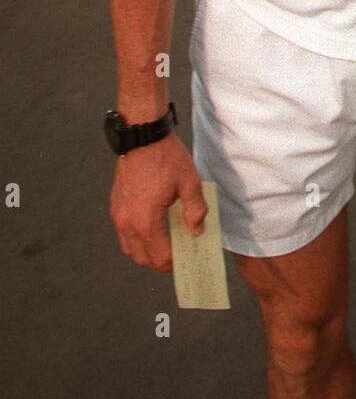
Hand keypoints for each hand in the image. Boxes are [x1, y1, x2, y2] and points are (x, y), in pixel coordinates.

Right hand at [110, 133, 207, 272]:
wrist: (142, 135)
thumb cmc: (165, 157)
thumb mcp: (189, 183)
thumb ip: (195, 211)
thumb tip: (196, 231)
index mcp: (146, 221)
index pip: (160, 257)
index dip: (175, 263)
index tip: (187, 258)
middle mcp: (127, 222)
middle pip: (142, 258)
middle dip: (160, 262)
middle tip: (179, 255)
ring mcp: (118, 214)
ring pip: (130, 248)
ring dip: (147, 251)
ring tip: (166, 243)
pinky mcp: (116, 205)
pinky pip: (124, 232)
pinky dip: (138, 238)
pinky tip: (154, 227)